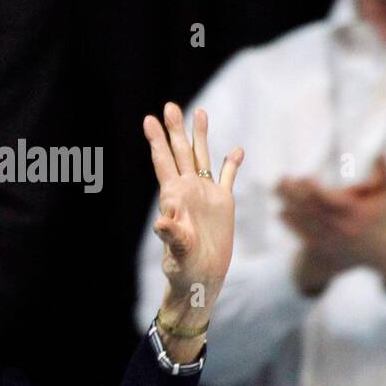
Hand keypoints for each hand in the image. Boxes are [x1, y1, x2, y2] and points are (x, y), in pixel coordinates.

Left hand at [143, 102, 243, 312]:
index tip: (148, 120)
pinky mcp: (223, 204)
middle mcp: (188, 190)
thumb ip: (171, 235)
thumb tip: (161, 221)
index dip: (157, 141)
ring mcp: (206, 195)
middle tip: (170, 106)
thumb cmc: (183, 268)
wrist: (202, 278)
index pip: (163, 162)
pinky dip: (232, 163)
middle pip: (181, 153)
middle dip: (176, 130)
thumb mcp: (176, 251)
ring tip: (200, 112)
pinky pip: (228, 177)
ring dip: (201, 136)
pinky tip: (236, 149)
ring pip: (203, 158)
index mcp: (174, 197)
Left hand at [277, 156, 385, 288]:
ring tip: (277, 189)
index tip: (303, 177)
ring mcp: (333, 241)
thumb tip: (383, 149)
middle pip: (314, 210)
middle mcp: (343, 228)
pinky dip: (292, 225)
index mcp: (357, 213)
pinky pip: (305, 237)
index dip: (316, 190)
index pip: (332, 201)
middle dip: (295, 194)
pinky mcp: (326, 249)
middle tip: (281, 179)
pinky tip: (281, 213)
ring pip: (306, 222)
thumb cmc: (384, 216)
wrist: (384, 253)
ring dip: (290, 206)